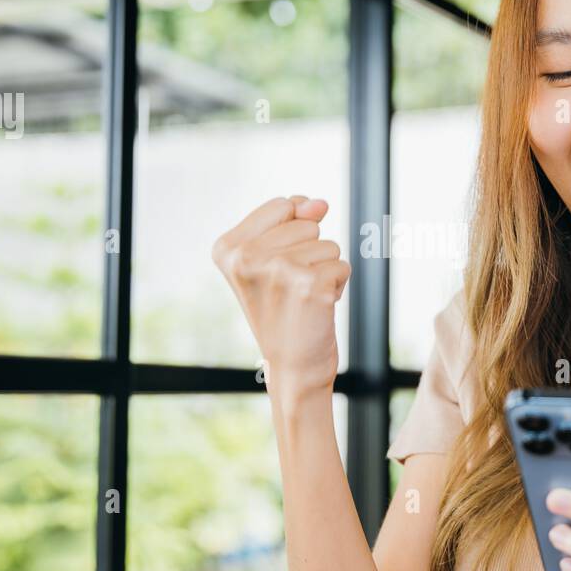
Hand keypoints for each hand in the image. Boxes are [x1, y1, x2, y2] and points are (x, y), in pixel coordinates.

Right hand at [212, 196, 349, 400]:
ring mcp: (279, 270)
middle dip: (309, 253)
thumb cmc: (283, 310)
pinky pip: (342, 265)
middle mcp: (247, 257)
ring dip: (324, 270)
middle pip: (307, 224)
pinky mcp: (311, 285)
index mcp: (227, 248)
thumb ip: (292, 220)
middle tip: (291, 289)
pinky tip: (317, 307)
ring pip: (328, 244)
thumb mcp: (272, 259)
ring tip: (303, 298)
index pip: (282, 205)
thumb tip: (319, 204)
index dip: (292, 233)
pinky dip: (338, 285)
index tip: (276, 269)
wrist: (292, 366)